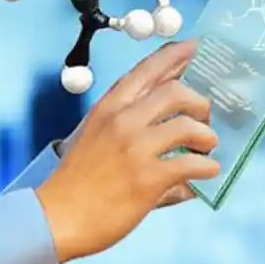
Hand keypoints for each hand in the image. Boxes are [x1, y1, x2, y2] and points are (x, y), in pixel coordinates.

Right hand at [35, 40, 219, 263]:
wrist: (57, 216)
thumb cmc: (75, 181)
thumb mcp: (93, 136)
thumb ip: (124, 122)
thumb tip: (163, 119)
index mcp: (108, 108)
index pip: (146, 71)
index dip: (174, 55)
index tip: (194, 47)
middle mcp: (122, 121)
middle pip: (176, 92)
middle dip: (199, 102)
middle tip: (205, 117)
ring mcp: (136, 148)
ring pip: (189, 126)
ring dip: (207, 137)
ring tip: (207, 149)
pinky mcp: (148, 179)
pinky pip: (193, 165)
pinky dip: (207, 169)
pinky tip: (205, 174)